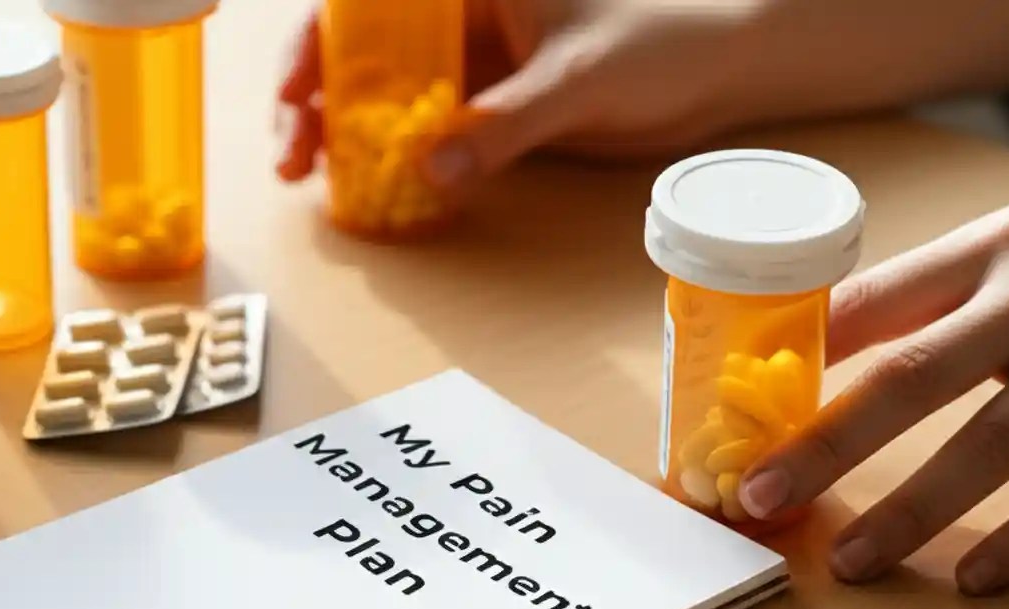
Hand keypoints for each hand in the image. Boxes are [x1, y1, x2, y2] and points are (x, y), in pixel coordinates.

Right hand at [277, 0, 771, 183]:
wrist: (716, 73)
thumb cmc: (659, 43)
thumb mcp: (579, 78)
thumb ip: (506, 122)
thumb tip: (429, 171)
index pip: (371, 3)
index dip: (317, 42)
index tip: (295, 94)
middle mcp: (458, 16)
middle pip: (361, 50)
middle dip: (315, 98)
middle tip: (292, 158)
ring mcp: (470, 64)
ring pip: (384, 94)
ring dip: (345, 134)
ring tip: (312, 180)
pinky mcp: (487, 107)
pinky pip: (424, 131)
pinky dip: (394, 159)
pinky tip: (372, 190)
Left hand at [737, 192, 1008, 594]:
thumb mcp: (1007, 247)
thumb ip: (924, 297)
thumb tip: (812, 349)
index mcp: (988, 249)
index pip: (875, 298)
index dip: (800, 354)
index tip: (739, 404)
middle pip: (917, 376)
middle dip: (831, 444)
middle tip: (763, 493)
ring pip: (994, 442)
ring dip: (915, 508)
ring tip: (854, 559)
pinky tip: (976, 576)